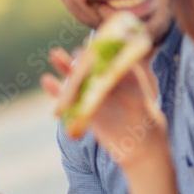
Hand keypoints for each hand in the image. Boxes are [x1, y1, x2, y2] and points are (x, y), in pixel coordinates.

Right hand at [42, 47, 166, 167]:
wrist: (139, 148)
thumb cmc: (146, 123)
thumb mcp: (142, 106)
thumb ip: (132, 90)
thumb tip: (121, 71)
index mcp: (125, 76)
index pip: (112, 58)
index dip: (104, 50)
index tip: (96, 45)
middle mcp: (108, 82)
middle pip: (92, 65)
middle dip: (82, 58)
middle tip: (77, 53)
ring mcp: (94, 95)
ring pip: (78, 79)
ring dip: (65, 66)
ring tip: (54, 54)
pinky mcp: (83, 109)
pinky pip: (69, 99)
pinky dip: (57, 91)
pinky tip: (47, 81)